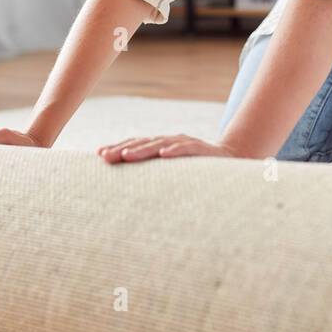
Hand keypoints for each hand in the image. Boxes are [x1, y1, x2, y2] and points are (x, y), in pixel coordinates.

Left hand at [97, 135, 243, 162]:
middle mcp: (170, 142)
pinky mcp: (202, 150)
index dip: (117, 147)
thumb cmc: (197, 171)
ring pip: (160, 144)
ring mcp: (186, 143)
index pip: (135, 145)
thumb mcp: (172, 173)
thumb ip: (154, 175)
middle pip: (142, 143)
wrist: (232, 161)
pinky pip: (187, 149)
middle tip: (104, 157)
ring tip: (126, 156)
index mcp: (161, 147)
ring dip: (142, 150)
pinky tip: (164, 154)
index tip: (99, 155)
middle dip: (122, 149)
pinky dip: (175, 150)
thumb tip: (127, 189)